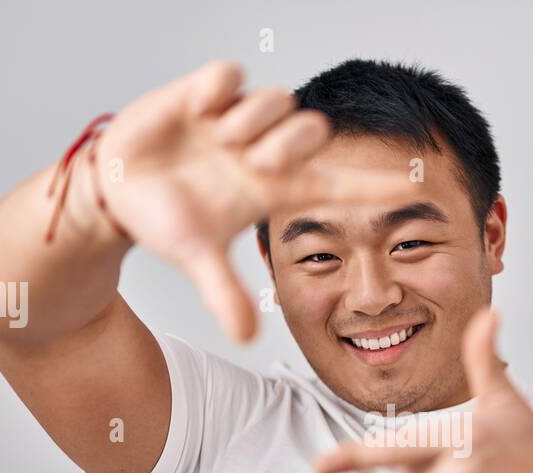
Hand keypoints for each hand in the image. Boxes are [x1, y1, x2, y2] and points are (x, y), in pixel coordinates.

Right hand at [94, 61, 414, 341]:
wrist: (117, 192)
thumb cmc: (166, 221)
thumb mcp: (195, 258)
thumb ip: (223, 294)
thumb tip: (247, 339)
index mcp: (272, 188)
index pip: (337, 185)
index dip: (374, 185)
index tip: (415, 184)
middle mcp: (262, 150)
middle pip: (313, 129)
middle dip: (293, 143)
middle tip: (256, 164)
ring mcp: (234, 120)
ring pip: (276, 99)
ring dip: (253, 120)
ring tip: (221, 140)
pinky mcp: (202, 93)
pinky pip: (229, 74)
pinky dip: (219, 88)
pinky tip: (201, 110)